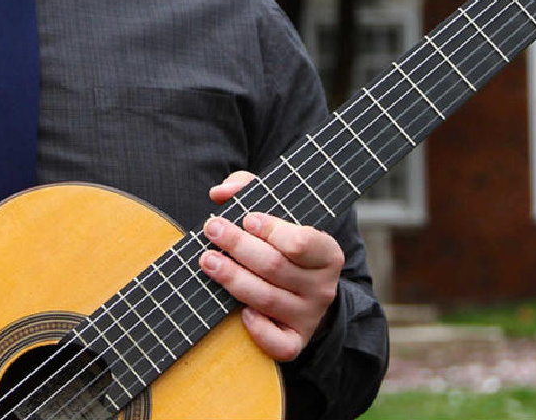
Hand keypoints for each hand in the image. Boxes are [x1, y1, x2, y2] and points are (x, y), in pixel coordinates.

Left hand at [198, 170, 343, 361]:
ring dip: (234, 279)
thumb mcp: (277, 214)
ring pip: (268, 299)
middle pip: (276, 267)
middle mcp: (323, 287)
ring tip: (208, 260)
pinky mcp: (295, 341)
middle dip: (239, 247)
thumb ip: (249, 191)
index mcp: (327, 253)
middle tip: (213, 230)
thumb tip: (220, 192)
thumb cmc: (283, 246)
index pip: (301, 242)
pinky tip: (240, 312)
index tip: (246, 219)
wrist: (304, 294)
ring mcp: (309, 316)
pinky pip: (279, 344)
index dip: (271, 229)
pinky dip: (259, 330)